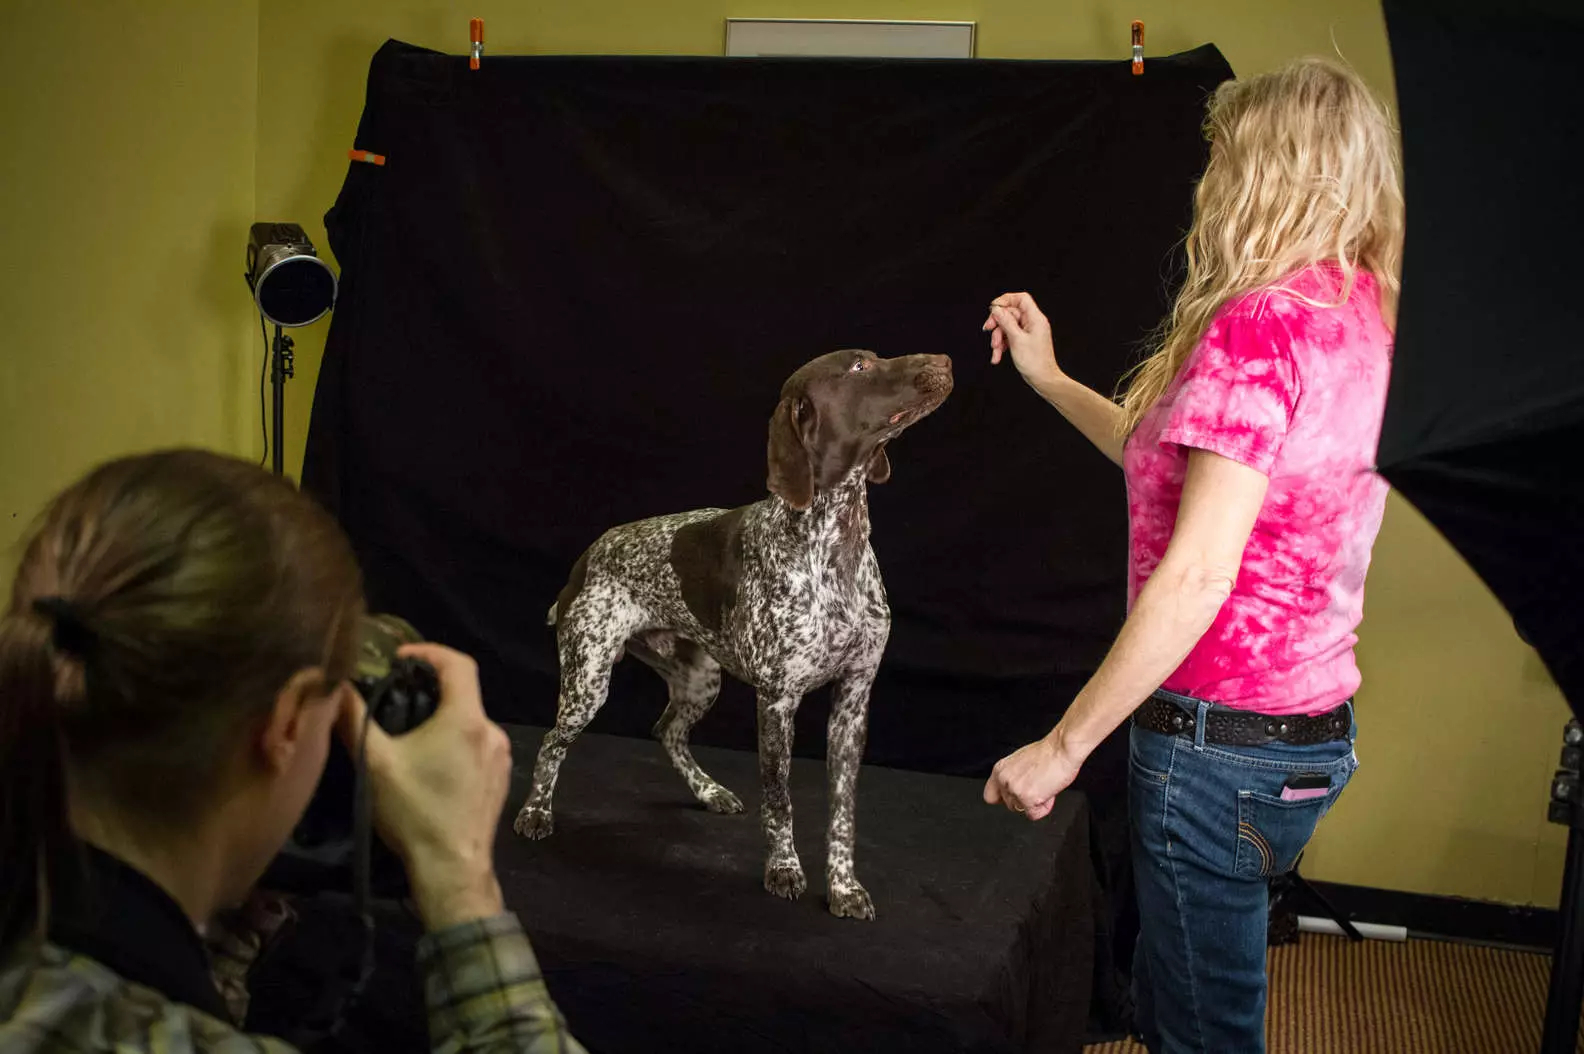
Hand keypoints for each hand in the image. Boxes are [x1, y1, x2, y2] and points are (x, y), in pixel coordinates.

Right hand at [337, 643, 512, 929]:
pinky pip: (478, 745)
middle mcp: (491, 731)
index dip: (430, 652)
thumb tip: (336, 689)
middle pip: (464, 693)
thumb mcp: (376, 764)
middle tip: (397, 695)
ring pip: (470, 721)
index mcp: (466, 719)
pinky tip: (431, 763)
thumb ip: (354, 721)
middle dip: (431, 689)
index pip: (459, 663)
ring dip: (443, 719)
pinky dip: (456, 741)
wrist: (452, 867)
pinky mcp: (501, 778)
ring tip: (409, 732)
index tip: (401, 658)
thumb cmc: (414, 812)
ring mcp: (501, 757)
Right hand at [983, 291, 1063, 387]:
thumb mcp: (1016, 339)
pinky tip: (997, 356)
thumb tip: (997, 309)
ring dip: (998, 337)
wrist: (1043, 379)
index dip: (1006, 300)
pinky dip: (1002, 345)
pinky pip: (1009, 337)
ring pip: (1007, 327)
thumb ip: (1006, 322)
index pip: (1021, 299)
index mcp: (1035, 318)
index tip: (994, 308)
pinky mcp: (1024, 341)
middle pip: (1010, 313)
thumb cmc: (1035, 362)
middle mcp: (1032, 323)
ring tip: (995, 350)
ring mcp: (1028, 332)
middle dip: (997, 323)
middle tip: (988, 329)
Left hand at [983, 726, 1086, 820]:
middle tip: (1038, 786)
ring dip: (1035, 803)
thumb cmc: (1048, 753)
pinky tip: (1049, 793)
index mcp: (1000, 769)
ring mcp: (1015, 790)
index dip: (1004, 798)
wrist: (1062, 748)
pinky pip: (1034, 815)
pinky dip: (1044, 808)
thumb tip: (1014, 790)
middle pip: (1010, 805)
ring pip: (1022, 810)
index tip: (1015, 796)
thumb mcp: (1020, 762)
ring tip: (1044, 786)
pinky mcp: (1027, 799)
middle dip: (1025, 800)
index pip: (990, 796)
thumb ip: (1013, 777)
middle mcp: (1004, 779)